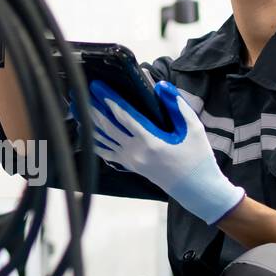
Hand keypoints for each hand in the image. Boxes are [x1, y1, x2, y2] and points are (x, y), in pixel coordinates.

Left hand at [87, 79, 244, 224]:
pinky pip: (107, 153)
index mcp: (151, 141)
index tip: (99, 86)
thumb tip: (161, 86)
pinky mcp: (130, 166)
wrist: (196, 189)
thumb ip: (177, 105)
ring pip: (104, 140)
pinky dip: (95, 141)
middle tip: (82, 93)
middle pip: (108, 127)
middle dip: (94, 108)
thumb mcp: (194, 129)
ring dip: (90, 124)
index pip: (124, 116)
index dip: (110, 99)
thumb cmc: (197, 158)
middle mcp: (136, 152)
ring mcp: (131, 161)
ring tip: (77, 109)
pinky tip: (85, 132)